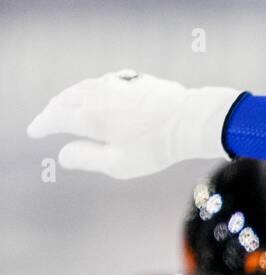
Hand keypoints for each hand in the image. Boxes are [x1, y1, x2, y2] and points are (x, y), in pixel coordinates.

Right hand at [26, 69, 239, 178]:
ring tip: (66, 106)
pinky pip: (102, 82)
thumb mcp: (119, 164)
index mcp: (89, 116)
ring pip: (82, 88)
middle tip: (46, 121)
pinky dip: (91, 89)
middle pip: (65, 100)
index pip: (55, 118)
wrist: (190, 119)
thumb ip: (87, 158)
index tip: (35, 132)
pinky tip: (97, 94)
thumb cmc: (156, 147)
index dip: (42, 126)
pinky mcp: (133, 80)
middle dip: (52, 111)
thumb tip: (63, 155)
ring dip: (70, 98)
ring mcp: (115, 83)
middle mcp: (97, 95)